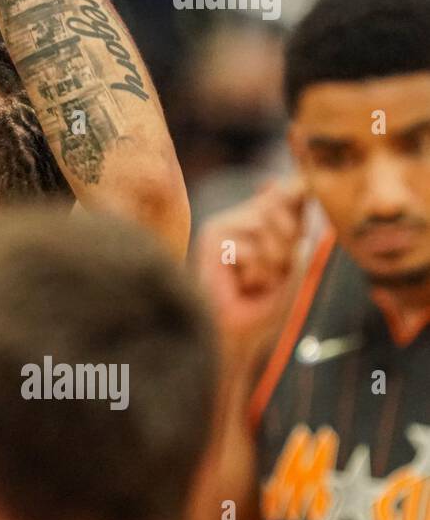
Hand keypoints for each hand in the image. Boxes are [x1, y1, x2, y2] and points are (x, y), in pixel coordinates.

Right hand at [194, 178, 308, 354]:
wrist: (238, 334)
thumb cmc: (265, 303)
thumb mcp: (290, 261)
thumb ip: (291, 225)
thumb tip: (283, 185)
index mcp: (257, 221)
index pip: (283, 193)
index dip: (298, 192)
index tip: (308, 189)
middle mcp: (237, 219)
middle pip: (278, 206)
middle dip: (287, 243)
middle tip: (275, 273)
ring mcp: (221, 227)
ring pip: (264, 226)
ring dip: (272, 263)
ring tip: (258, 282)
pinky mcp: (210, 241)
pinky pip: (250, 248)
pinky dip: (255, 273)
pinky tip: (242, 286)